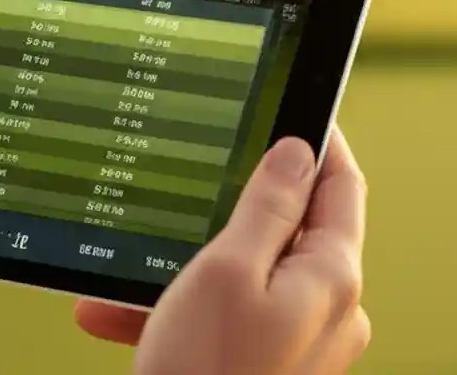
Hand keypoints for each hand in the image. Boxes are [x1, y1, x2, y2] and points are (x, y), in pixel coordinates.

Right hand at [76, 128, 369, 374]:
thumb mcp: (227, 270)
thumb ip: (267, 205)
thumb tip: (297, 152)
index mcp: (332, 278)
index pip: (341, 186)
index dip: (319, 142)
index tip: (298, 108)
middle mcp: (328, 313)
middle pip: (289, 231)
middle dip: (229, 212)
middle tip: (192, 190)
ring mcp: (301, 346)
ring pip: (245, 279)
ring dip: (185, 270)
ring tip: (128, 271)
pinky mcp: (269, 370)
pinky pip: (226, 323)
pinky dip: (178, 312)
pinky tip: (115, 314)